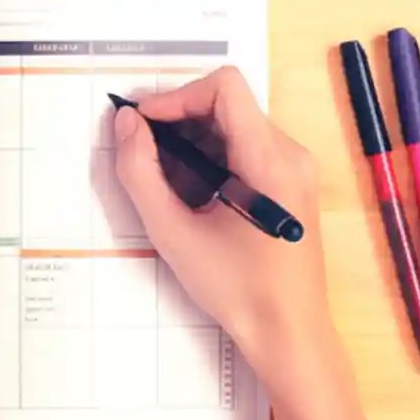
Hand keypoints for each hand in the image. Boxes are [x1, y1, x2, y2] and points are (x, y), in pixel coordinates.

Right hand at [113, 67, 330, 367]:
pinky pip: (245, 148)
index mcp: (270, 159)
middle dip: (178, 118)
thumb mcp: (175, 233)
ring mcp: (294, 169)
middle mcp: (290, 154)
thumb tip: (126, 123)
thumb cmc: (237, 290)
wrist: (288, 333)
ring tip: (160, 176)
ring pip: (233, 125)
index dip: (176, 96)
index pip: (224, 87)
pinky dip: (210, 156)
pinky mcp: (289, 184)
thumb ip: (141, 173)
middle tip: (140, 149)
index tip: (142, 123)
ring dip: (191, 139)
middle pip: (227, 103)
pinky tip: (188, 192)